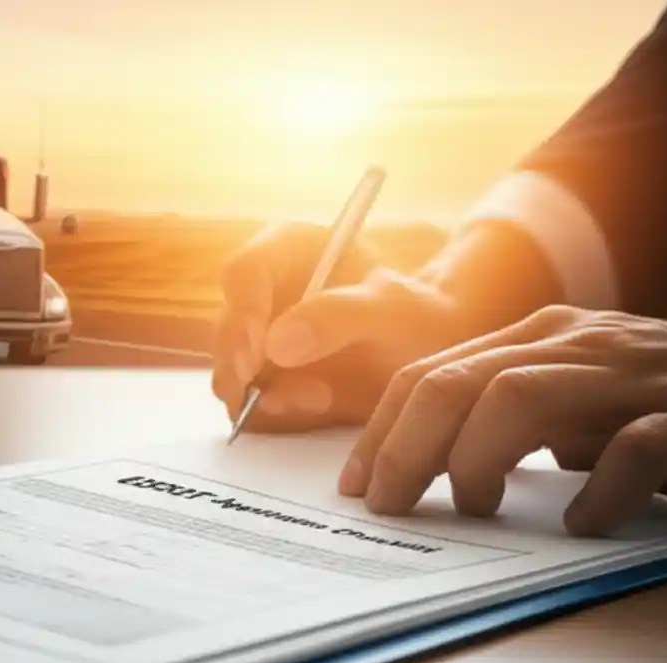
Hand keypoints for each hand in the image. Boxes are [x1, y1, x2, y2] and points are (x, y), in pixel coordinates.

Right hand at [211, 222, 552, 430]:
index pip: (245, 271)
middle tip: (265, 392)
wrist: (438, 352)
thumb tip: (276, 344)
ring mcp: (265, 335)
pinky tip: (312, 403)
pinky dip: (270, 408)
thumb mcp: (395, 310)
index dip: (242, 309)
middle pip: (228, 324)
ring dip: (257, 390)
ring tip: (315, 398)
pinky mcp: (270, 376)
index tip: (256, 352)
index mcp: (292, 250)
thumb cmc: (423, 316)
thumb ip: (340, 316)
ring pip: (231, 365)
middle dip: (242, 363)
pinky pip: (250, 397)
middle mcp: (269, 291)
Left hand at [341, 305, 666, 535]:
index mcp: (539, 337)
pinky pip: (635, 451)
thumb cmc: (664, 394)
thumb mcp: (575, 388)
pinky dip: (598, 490)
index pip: (433, 373)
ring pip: (525, 398)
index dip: (383, 428)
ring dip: (478, 457)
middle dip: (407, 445)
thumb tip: (434, 463)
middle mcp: (575, 346)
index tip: (356, 483)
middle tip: (386, 505)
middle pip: (462, 382)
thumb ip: (512, 411)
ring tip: (471, 508)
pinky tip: (579, 523)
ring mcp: (632, 379)